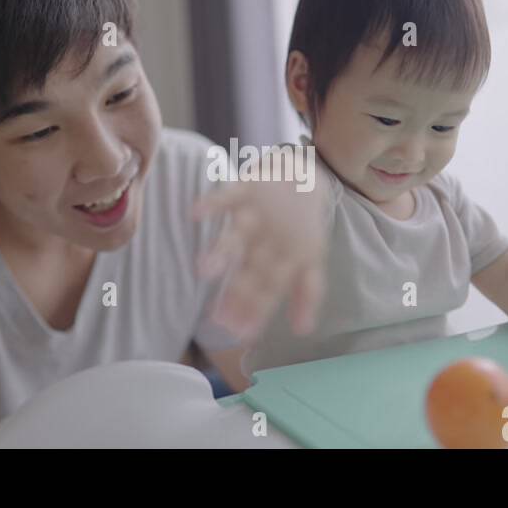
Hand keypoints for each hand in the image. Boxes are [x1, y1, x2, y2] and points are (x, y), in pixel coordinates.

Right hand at [192, 177, 327, 342]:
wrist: (308, 174)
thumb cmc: (303, 225)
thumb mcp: (312, 259)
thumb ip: (307, 293)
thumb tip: (303, 330)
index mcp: (291, 257)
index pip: (272, 289)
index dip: (257, 311)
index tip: (240, 333)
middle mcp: (274, 238)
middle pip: (253, 270)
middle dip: (237, 295)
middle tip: (217, 320)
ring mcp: (260, 214)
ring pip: (239, 236)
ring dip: (223, 252)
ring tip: (204, 272)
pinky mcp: (248, 189)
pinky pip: (229, 196)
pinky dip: (212, 203)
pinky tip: (195, 214)